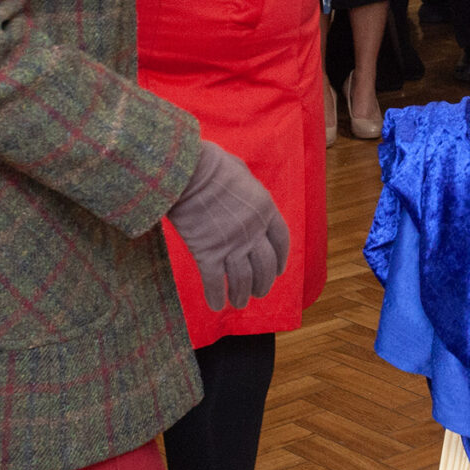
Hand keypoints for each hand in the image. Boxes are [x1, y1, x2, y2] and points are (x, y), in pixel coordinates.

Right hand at [166, 140, 290, 309]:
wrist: (189, 172)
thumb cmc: (211, 164)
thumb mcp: (240, 171)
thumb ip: (246, 186)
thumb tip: (241, 187)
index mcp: (265, 209)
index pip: (281, 241)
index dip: (281, 259)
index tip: (278, 271)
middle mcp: (253, 231)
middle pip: (264, 266)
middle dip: (263, 283)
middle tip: (258, 293)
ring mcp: (231, 244)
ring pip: (242, 279)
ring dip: (241, 294)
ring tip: (238, 303)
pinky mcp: (208, 253)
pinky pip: (214, 282)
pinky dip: (215, 296)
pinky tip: (215, 305)